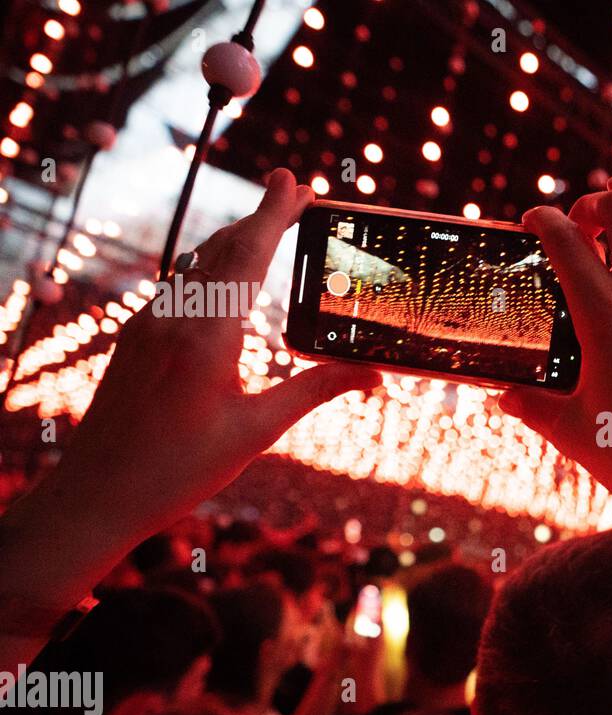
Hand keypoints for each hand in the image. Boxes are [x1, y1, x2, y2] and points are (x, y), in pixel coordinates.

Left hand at [58, 168, 379, 539]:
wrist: (96, 495)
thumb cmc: (179, 469)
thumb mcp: (258, 430)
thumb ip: (316, 390)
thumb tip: (374, 373)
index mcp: (208, 335)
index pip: (249, 255)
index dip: (276, 213)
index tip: (296, 181)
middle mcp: (173, 318)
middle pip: (222, 249)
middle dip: (260, 216)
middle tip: (294, 190)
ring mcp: (147, 326)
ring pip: (196, 266)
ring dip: (234, 240)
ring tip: (265, 226)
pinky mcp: (134, 340)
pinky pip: (177, 288)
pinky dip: (209, 270)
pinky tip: (220, 280)